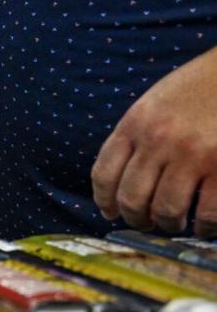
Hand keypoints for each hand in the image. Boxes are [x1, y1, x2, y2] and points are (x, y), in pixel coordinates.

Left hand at [91, 49, 216, 234]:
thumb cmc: (204, 85)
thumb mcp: (158, 101)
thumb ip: (139, 134)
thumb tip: (124, 177)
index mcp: (136, 122)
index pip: (104, 174)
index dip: (104, 201)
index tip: (110, 212)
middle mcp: (159, 140)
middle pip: (131, 198)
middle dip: (136, 218)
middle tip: (146, 223)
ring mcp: (193, 154)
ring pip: (166, 210)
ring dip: (168, 224)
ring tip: (174, 223)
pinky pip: (207, 212)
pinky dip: (204, 226)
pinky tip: (205, 225)